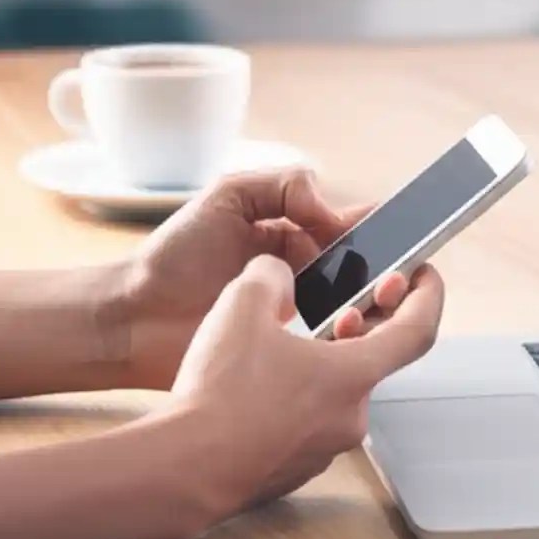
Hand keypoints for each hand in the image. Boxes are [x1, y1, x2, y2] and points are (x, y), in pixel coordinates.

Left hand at [118, 167, 382, 388]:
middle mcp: (305, 272)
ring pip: (358, 308)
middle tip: (391, 279)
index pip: (352, 224)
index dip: (382, 228)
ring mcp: (301, 315)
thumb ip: (284, 185)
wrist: (136, 319)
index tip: (402, 233)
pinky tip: (346, 334)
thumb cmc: (174, 256)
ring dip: (371, 306)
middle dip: (386, 271)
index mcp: (295, 231)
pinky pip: (333, 345)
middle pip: (366, 269)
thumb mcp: (228, 196)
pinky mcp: (291, 353)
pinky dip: (347, 338)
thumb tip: (333, 211)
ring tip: (369, 306)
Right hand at [170, 255, 443, 514]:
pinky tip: (256, 384)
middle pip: (373, 359)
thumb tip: (277, 273)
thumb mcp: (242, 305)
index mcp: (355, 374)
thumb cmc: (219, 392)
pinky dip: (296, 396)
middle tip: (339, 304)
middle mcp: (351, 415)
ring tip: (281, 342)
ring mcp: (325, 447)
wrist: (184, 470)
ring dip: (322, 362)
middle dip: (359, 327)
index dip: (428, 295)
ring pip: (336, 391)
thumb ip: (270, 275)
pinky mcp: (296, 468)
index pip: (418, 329)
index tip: (424, 275)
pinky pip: (308, 421)